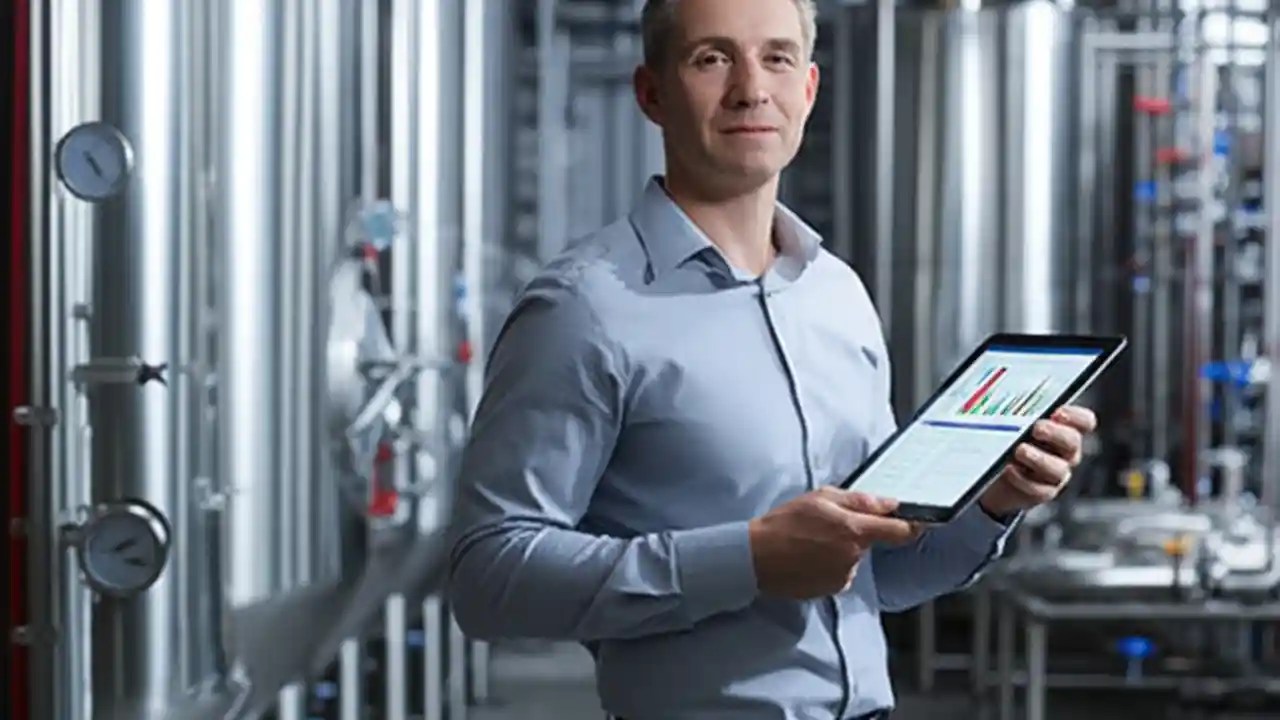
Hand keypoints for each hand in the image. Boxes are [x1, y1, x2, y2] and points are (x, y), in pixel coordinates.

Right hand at [748, 487, 921, 598]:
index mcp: (854, 530)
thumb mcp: (820, 499)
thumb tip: (890, 504)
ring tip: (810, 542)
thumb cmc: (784, 524)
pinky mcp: (831, 589)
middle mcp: (853, 556)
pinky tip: (808, 558)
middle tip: (827, 524)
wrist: (756, 558)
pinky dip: (829, 565)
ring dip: (840, 550)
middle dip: (856, 533)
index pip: (899, 531)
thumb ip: (859, 501)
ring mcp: (843, 576)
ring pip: (853, 558)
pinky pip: (839, 573)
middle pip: (870, 543)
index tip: (919, 522)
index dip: (912, 526)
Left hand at [980, 405, 1097, 516]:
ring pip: (1058, 469)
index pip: (1084, 421)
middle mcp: (1066, 452)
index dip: (1076, 416)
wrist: (993, 474)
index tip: (1058, 413)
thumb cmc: (1007, 440)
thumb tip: (1010, 399)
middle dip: (1056, 434)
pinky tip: (1009, 470)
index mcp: (1063, 429)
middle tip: (1037, 429)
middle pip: (1073, 442)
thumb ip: (1019, 413)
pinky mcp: (1043, 492)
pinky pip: (1039, 489)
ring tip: (1020, 451)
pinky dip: (1023, 479)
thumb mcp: (1012, 422)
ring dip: (1039, 459)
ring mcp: (1056, 473)